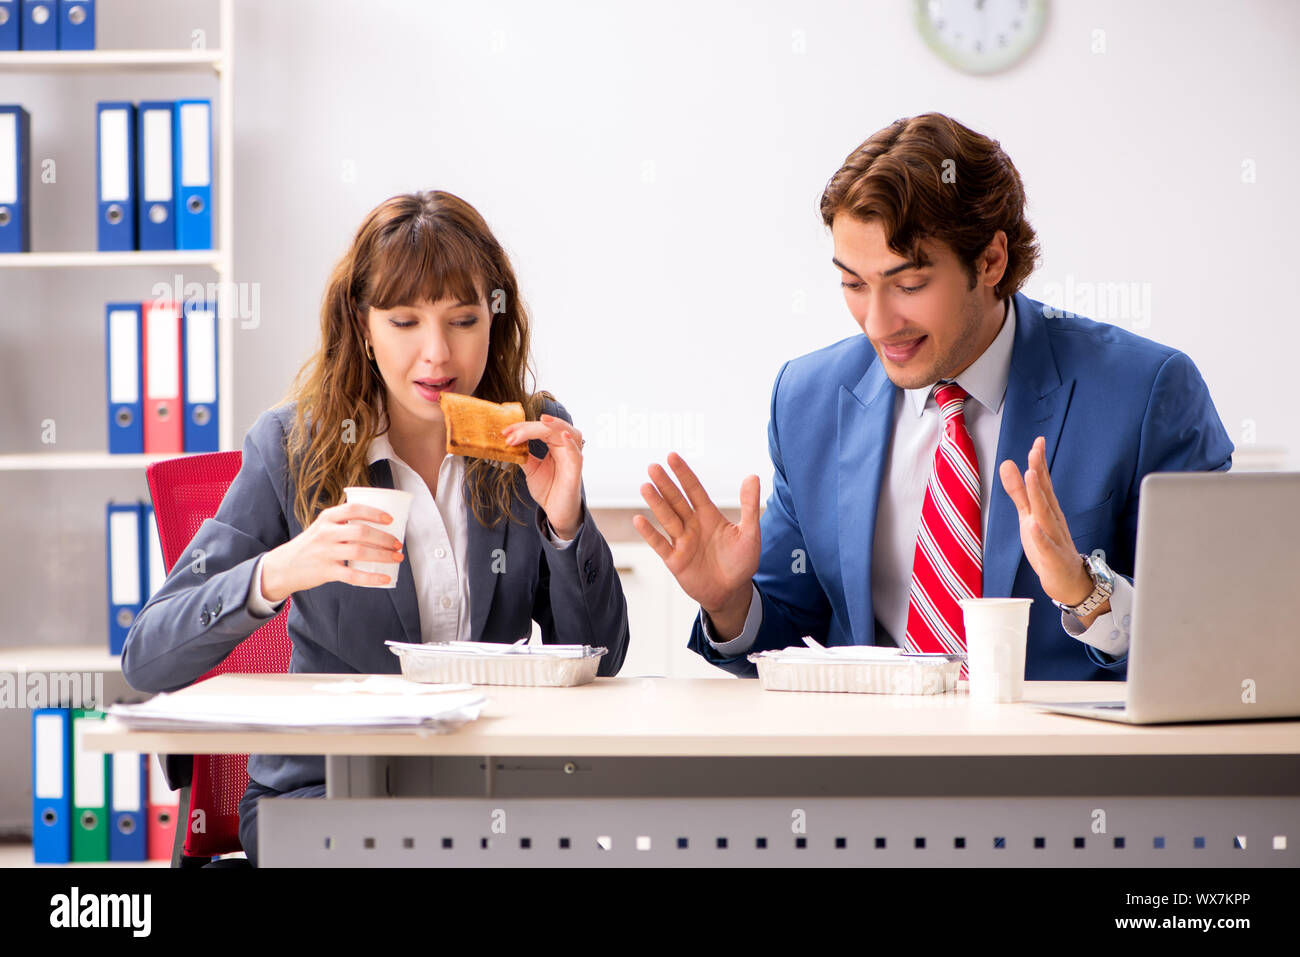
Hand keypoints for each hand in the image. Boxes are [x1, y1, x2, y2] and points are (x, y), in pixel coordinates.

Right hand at [260, 503, 403, 601]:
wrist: (282, 567)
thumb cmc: (309, 546)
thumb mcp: (321, 527)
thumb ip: (342, 523)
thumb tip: (376, 524)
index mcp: (326, 518)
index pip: (353, 509)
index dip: (374, 513)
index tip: (390, 520)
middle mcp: (325, 533)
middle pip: (361, 532)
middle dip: (384, 538)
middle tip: (398, 544)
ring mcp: (325, 553)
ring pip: (360, 552)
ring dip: (383, 555)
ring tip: (396, 558)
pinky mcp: (326, 571)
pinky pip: (353, 575)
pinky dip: (371, 578)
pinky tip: (385, 578)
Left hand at [502, 414, 584, 538]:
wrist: (556, 511)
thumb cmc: (548, 489)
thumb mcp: (531, 469)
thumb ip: (523, 455)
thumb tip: (509, 441)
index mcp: (554, 445)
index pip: (540, 428)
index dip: (523, 427)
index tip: (505, 432)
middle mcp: (564, 447)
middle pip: (551, 428)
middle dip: (530, 428)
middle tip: (510, 434)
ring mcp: (571, 457)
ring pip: (566, 433)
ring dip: (555, 425)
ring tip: (542, 420)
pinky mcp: (576, 470)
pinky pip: (576, 454)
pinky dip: (571, 444)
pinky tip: (564, 436)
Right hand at [633, 453, 760, 615]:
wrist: (732, 592)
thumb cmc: (742, 562)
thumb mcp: (750, 533)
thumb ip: (749, 506)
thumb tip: (752, 476)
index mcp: (709, 516)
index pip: (694, 490)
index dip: (683, 474)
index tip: (672, 456)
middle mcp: (692, 525)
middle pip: (676, 501)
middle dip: (665, 484)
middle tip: (653, 467)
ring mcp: (682, 542)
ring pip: (667, 518)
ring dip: (656, 503)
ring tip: (645, 486)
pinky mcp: (675, 560)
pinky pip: (660, 544)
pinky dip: (650, 533)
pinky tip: (639, 520)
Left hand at [998, 435, 1099, 615]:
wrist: (1070, 582)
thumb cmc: (1049, 546)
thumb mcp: (1029, 516)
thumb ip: (1018, 492)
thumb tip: (1008, 464)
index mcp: (1048, 510)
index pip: (1044, 483)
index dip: (1039, 462)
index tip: (1038, 441)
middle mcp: (1053, 520)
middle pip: (1046, 493)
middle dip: (1040, 471)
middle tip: (1035, 450)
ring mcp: (1055, 538)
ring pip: (1046, 515)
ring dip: (1039, 495)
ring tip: (1031, 476)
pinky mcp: (1053, 558)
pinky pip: (1046, 546)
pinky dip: (1040, 536)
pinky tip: (1033, 526)